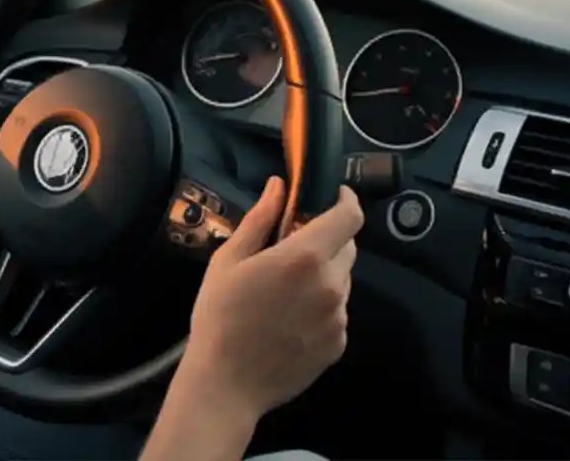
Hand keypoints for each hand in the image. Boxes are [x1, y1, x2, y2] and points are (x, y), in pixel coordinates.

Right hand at [180, 177, 363, 421]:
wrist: (226, 384)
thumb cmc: (219, 316)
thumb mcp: (229, 261)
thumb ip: (259, 219)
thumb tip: (278, 185)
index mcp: (305, 257)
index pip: (350, 217)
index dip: (346, 200)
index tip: (335, 196)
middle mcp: (332, 285)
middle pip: (348, 247)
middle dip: (328, 239)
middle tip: (294, 248)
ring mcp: (339, 318)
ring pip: (342, 281)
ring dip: (324, 275)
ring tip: (287, 291)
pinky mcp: (339, 344)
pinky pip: (338, 312)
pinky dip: (322, 306)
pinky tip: (290, 320)